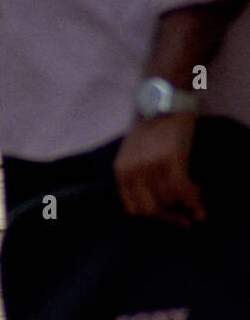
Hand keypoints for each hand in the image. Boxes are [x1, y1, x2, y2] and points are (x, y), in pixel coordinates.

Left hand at [114, 113, 204, 227]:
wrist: (162, 102)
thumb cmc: (151, 130)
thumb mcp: (132, 155)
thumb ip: (137, 178)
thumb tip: (158, 208)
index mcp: (120, 170)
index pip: (134, 210)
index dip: (154, 217)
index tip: (169, 217)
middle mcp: (132, 170)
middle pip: (151, 210)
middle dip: (171, 217)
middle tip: (186, 217)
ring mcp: (151, 165)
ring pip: (170, 201)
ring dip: (186, 204)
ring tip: (195, 194)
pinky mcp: (171, 159)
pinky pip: (183, 191)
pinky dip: (193, 198)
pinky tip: (199, 194)